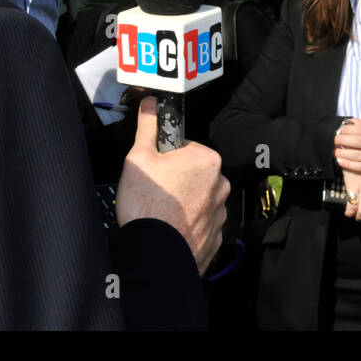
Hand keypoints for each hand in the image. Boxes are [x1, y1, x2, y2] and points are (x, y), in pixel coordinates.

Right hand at [116, 96, 229, 275]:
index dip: (165, 157)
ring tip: (160, 213)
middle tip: (154, 192)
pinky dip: (188, 225)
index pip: (185, 148)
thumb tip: (150, 104)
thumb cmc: (147, 204)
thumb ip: (147, 128)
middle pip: (194, 174)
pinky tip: (170, 229)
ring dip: (183, 203)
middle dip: (176, 179)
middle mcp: (221, 184)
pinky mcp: (216, 237)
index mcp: (207, 159)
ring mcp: (220, 213)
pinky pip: (201, 224)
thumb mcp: (139, 158)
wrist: (155, 255)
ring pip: (198, 199)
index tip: (154, 169)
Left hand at [334, 118, 360, 178]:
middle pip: (359, 142)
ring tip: (335, 151)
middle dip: (344, 140)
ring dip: (345, 154)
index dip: (349, 130)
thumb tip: (352, 121)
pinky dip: (350, 165)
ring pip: (360, 156)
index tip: (340, 130)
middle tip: (335, 140)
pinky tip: (341, 162)